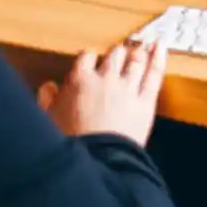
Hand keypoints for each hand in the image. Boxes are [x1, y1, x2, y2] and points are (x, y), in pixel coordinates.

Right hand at [36, 41, 167, 147]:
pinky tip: (159, 47)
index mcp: (80, 80)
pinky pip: (153, 74)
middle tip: (120, 51)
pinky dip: (157, 59)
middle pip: (113, 56)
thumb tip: (48, 88)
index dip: (90, 57)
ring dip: (137, 53)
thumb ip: (47, 99)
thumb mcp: (49, 118)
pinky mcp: (145, 101)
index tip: (91, 59)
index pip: (86, 57)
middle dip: (117, 53)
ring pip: (134, 62)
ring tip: (141, 46)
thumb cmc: (71, 142)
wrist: (97, 160)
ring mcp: (127, 88)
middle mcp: (105, 79)